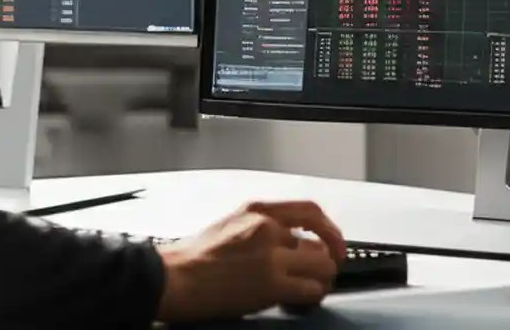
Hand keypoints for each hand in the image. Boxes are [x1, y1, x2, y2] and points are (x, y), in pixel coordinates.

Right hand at [155, 200, 346, 322]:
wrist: (175, 278)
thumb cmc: (195, 256)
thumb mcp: (232, 223)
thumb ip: (263, 226)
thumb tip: (291, 240)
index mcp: (258, 210)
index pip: (310, 210)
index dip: (330, 230)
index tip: (334, 244)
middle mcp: (269, 228)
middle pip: (320, 245)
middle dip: (323, 263)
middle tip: (318, 275)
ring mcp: (271, 256)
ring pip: (321, 267)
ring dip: (320, 281)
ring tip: (309, 289)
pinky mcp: (271, 284)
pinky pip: (310, 290)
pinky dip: (311, 296)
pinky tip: (301, 300)